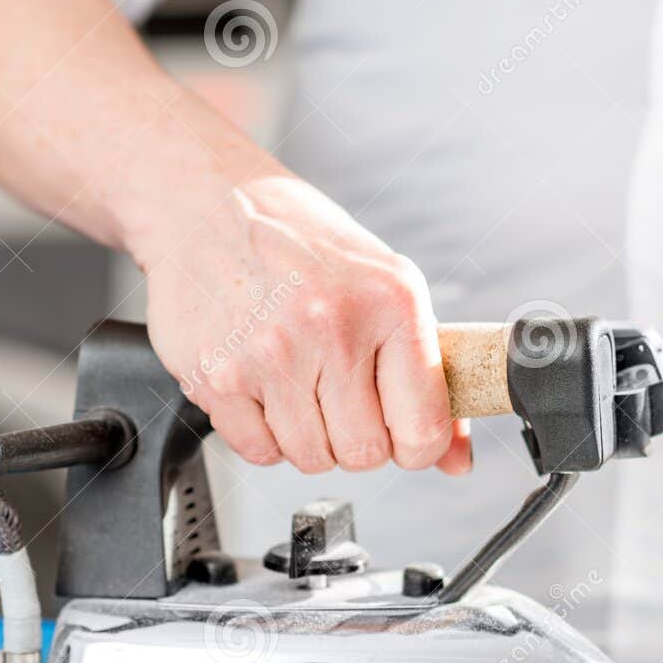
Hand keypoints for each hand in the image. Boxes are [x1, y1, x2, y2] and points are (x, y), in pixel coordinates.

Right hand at [143, 172, 469, 475]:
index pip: (423, 427)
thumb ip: (427, 375)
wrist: (208, 204)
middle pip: (364, 453)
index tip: (406, 435)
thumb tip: (454, 457)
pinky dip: (265, 435)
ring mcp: (271, 354)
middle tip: (345, 399)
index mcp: (390, 300)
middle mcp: (331, 325)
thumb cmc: (299, 243)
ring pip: (311, 458)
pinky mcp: (218, 376)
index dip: (418, 445)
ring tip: (300, 384)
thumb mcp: (384, 287)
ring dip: (311, 437)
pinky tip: (265, 387)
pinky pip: (259, 452)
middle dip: (359, 439)